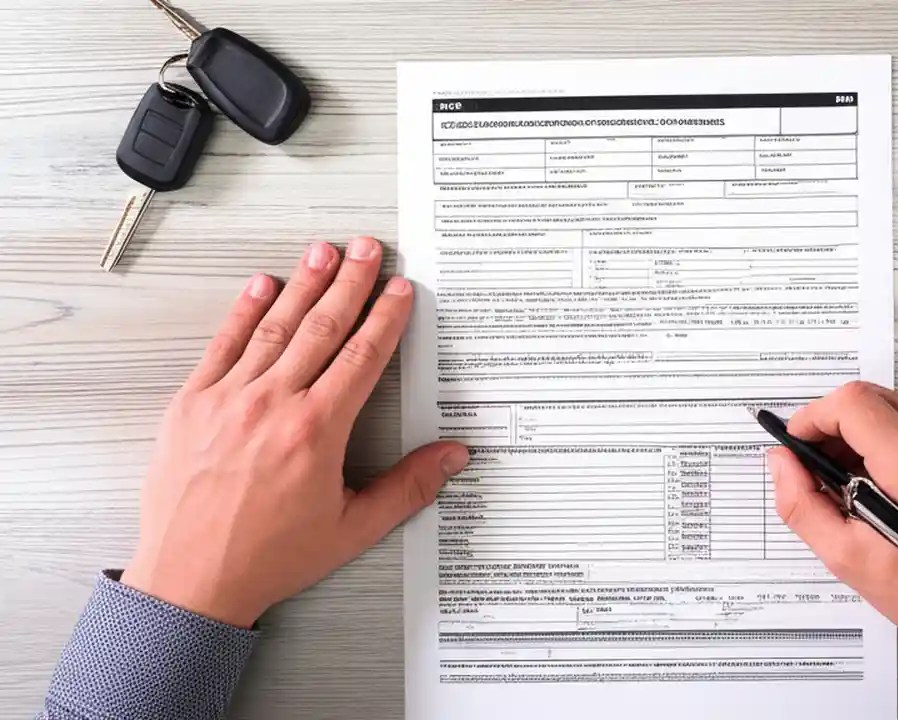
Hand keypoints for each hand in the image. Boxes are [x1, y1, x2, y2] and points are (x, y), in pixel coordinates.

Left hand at [121, 237, 468, 627]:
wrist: (189, 580)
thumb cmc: (269, 556)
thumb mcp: (352, 528)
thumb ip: (408, 487)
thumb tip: (453, 457)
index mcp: (317, 430)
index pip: (362, 356)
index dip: (386, 317)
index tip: (400, 290)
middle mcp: (273, 404)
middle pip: (323, 328)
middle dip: (351, 283)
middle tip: (368, 248)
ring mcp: (229, 399)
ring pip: (275, 326)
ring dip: (304, 285)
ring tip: (324, 253)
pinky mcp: (192, 404)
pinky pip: (223, 345)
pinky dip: (244, 312)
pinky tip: (261, 285)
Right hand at [768, 382, 897, 697]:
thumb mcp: (852, 562)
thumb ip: (804, 506)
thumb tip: (782, 463)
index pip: (854, 404)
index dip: (815, 417)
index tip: (801, 444)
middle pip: (876, 398)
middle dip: (838, 424)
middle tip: (823, 467)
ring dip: (869, 433)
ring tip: (858, 484)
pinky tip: (894, 487)